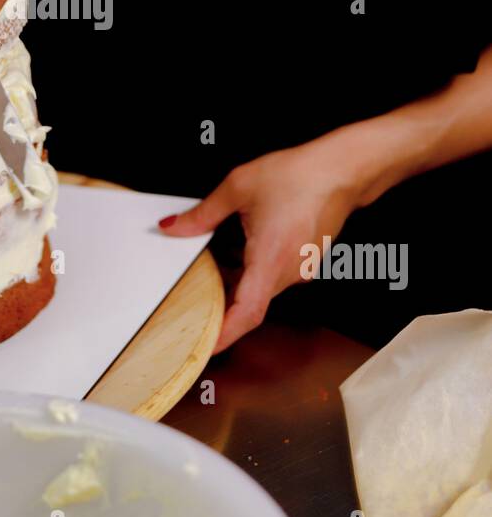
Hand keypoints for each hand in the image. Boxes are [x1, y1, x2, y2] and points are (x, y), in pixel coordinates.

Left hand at [158, 136, 366, 351]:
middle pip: (249, 302)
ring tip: (217, 255)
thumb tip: (175, 227)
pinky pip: (274, 275)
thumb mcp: (238, 187)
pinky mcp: (306, 263)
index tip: (204, 347)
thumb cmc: (300, 176)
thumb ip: (203, 214)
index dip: (224, 335)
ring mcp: (300, 270)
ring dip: (238, 279)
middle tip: (193, 291)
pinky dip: (254, 268)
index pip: (246, 313)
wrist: (342, 170)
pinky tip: (244, 243)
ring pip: (261, 288)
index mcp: (270, 259)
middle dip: (221, 300)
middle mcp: (289, 272)